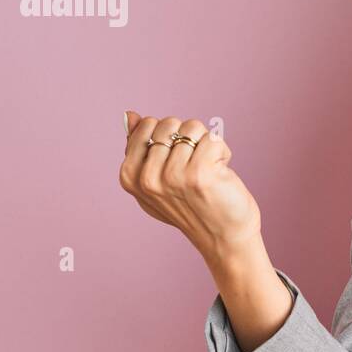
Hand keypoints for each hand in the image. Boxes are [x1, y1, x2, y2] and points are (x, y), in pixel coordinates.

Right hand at [118, 111, 261, 258]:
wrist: (222, 237)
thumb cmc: (192, 206)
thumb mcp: (156, 181)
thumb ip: (140, 149)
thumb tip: (131, 115)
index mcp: (129, 176)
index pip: (146, 125)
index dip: (169, 136)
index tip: (175, 162)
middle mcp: (147, 178)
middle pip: (169, 123)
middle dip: (188, 138)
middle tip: (194, 167)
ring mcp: (172, 176)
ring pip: (192, 128)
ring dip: (206, 145)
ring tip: (208, 171)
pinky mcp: (199, 174)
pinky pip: (213, 138)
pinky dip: (222, 151)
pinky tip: (221, 173)